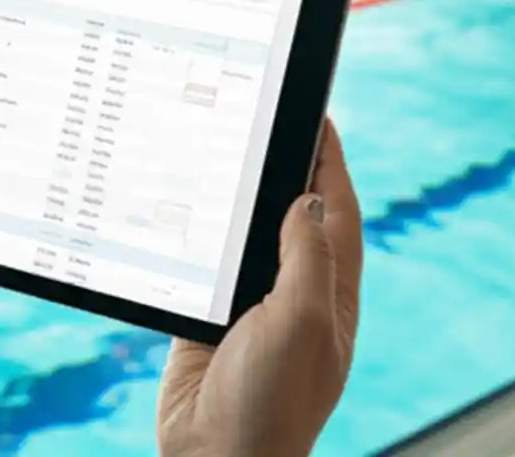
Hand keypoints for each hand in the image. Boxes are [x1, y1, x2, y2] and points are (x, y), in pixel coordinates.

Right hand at [157, 119, 360, 456]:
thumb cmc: (272, 402)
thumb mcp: (302, 322)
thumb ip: (306, 258)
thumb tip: (308, 200)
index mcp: (329, 294)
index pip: (335, 211)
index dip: (329, 160)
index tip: (318, 113)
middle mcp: (293, 295)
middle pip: (290, 215)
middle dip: (282, 167)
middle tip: (263, 116)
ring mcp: (248, 307)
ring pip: (245, 236)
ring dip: (235, 198)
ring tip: (219, 147)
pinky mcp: (205, 318)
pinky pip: (202, 264)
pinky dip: (194, 234)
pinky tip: (178, 208)